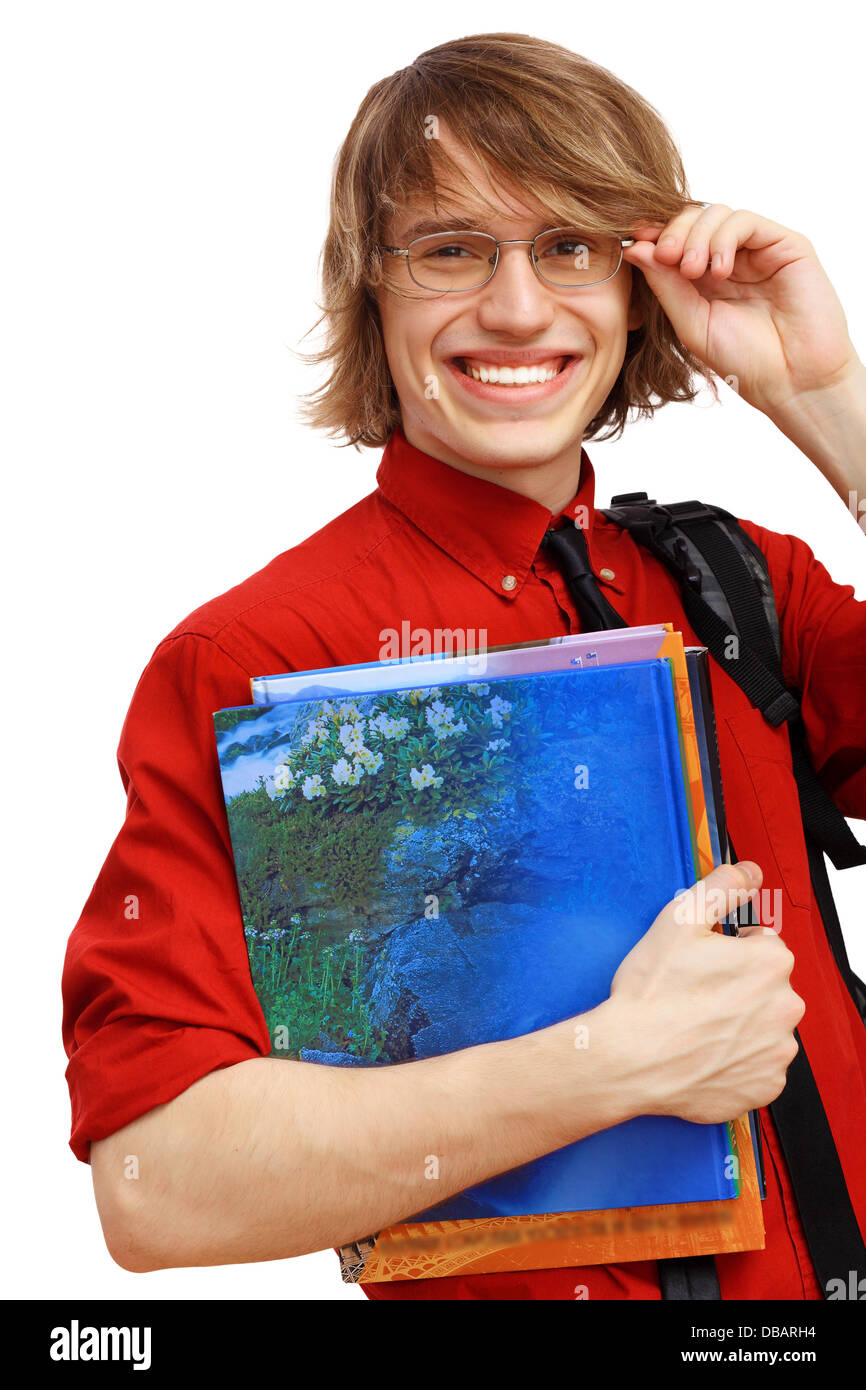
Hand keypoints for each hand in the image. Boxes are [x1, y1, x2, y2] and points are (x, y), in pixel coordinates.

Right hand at [607, 860, 805, 1123]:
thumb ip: (722, 887)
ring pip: (762, 1025)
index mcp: (771, 963)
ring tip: (696, 1025)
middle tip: (693, 993)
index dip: (727, 949)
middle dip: (737, 985)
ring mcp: (777, 1052)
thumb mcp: (679, 919)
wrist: (629, 1059)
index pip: (761, 943)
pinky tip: (704, 1053)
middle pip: (765, 985)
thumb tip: (749, 871)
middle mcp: (786, 1008)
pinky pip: (757, 1065)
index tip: (701, 962)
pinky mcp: (764, 1087)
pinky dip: (736, 1060)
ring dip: (739, 1023)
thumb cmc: (651, 993)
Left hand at [623, 204, 862, 418]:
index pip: (675, 240)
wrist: (792, 380)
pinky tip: (720, 270)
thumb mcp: (692, 323)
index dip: (653, 235)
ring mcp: (758, 250)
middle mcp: (730, 259)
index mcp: (704, 279)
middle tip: (666, 257)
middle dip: (674, 233)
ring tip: (694, 272)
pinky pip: (746, 221)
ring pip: (718, 214)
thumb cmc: (744, 361)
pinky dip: (725, 238)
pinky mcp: (785, 245)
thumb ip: (666, 286)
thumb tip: (635, 249)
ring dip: (697, 236)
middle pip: (694, 219)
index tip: (634, 241)